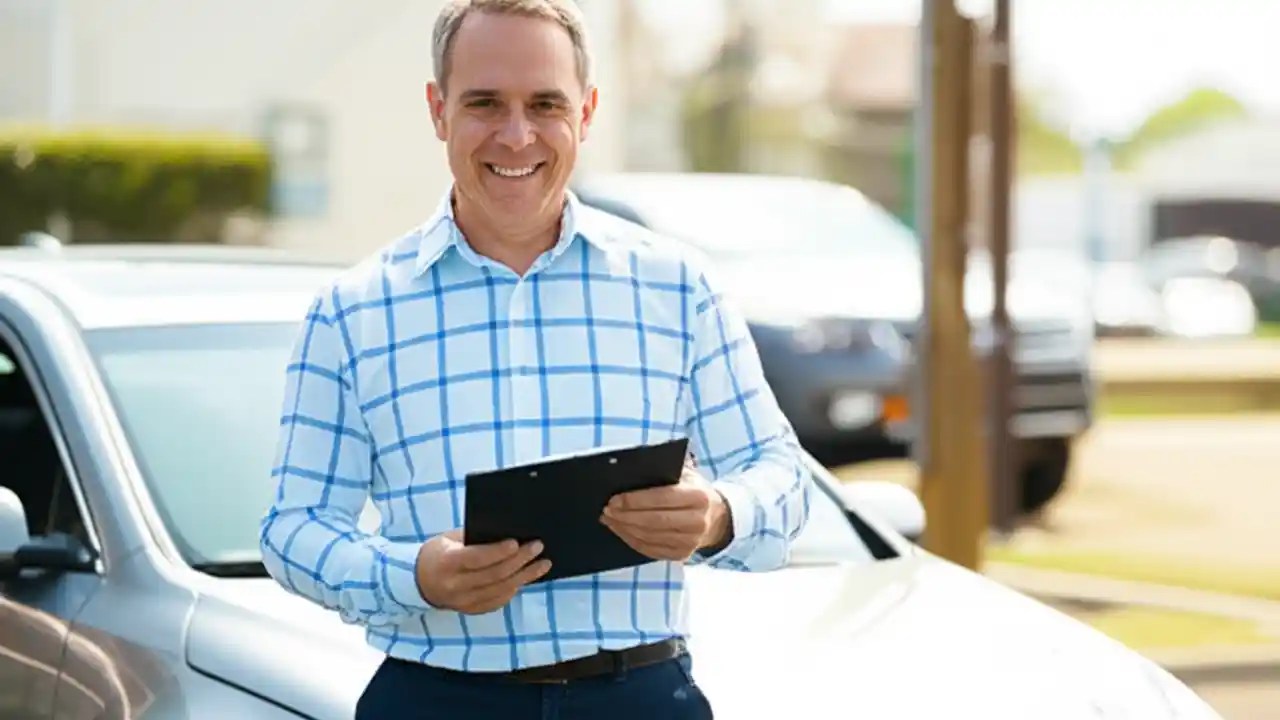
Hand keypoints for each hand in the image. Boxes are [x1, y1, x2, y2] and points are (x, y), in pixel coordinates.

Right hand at [414, 529, 550, 613]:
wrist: (418, 582)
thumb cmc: (437, 553)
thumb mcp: (449, 539)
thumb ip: (473, 537)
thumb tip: (505, 532)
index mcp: (447, 563)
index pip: (477, 558)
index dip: (498, 551)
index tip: (517, 542)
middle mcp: (456, 586)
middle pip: (495, 575)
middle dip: (519, 560)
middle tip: (537, 547)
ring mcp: (464, 602)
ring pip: (501, 590)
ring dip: (525, 576)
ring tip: (543, 563)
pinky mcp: (471, 610)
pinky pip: (498, 600)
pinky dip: (514, 588)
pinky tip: (526, 577)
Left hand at [600, 464, 731, 561]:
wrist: (715, 518)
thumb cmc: (694, 491)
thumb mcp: (687, 475)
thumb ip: (666, 471)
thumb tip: (631, 469)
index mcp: (698, 497)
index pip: (662, 498)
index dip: (635, 500)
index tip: (614, 499)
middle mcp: (697, 522)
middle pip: (653, 521)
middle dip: (625, 516)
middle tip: (606, 510)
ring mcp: (689, 542)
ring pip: (649, 537)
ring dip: (624, 528)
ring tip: (609, 518)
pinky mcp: (680, 555)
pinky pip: (650, 550)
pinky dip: (631, 540)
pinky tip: (620, 530)